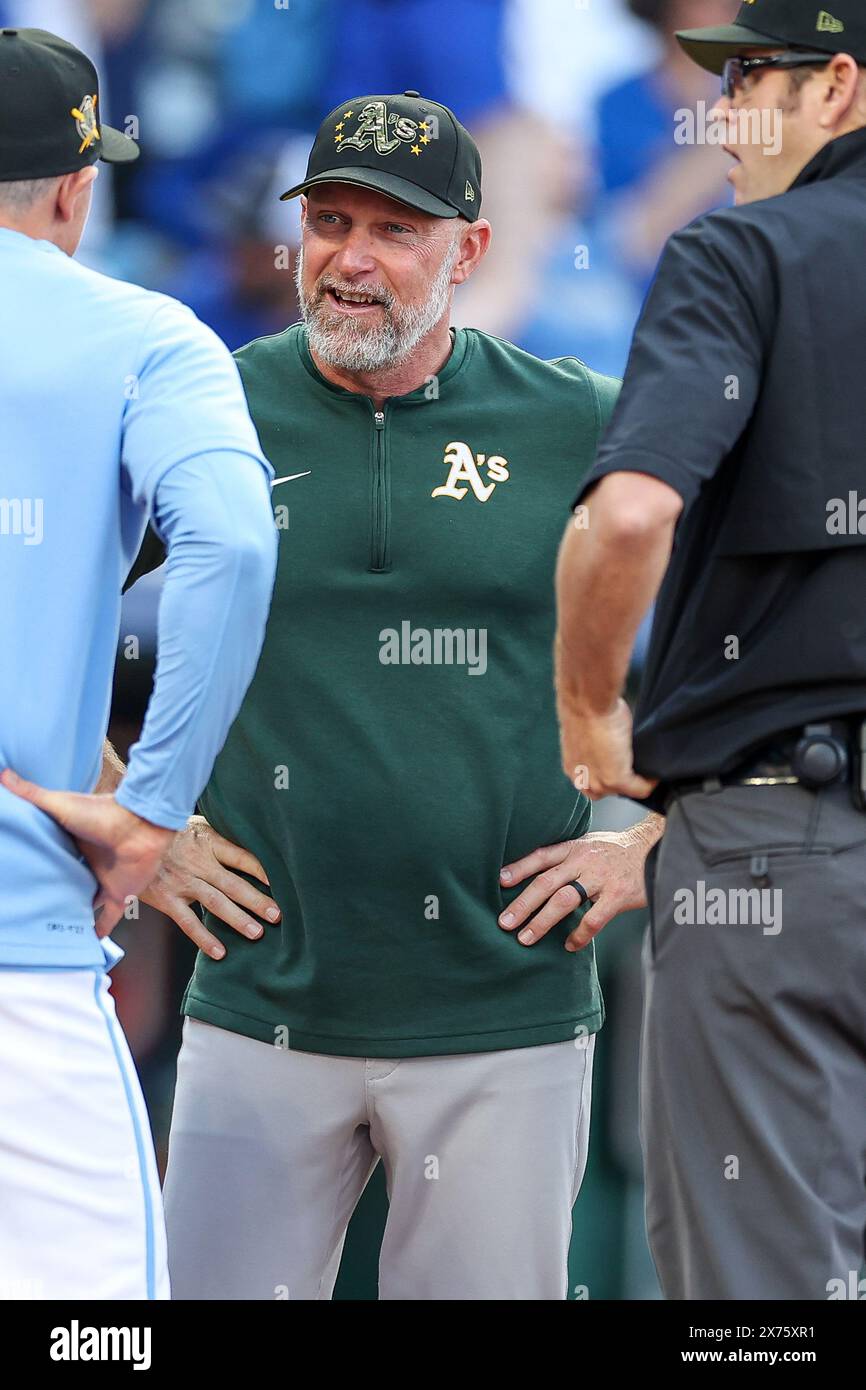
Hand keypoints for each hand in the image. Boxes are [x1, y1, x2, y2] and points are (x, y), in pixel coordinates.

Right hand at [0, 768, 173, 935]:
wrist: (140, 826)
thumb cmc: (101, 813)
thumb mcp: (59, 804)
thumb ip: (31, 793)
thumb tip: (1, 772)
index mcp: (72, 844)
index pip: (52, 858)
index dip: (37, 867)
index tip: (19, 879)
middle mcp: (87, 864)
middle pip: (66, 884)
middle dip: (53, 896)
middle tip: (30, 912)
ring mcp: (103, 880)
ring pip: (84, 904)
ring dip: (72, 916)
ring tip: (52, 933)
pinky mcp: (119, 894)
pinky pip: (107, 919)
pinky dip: (98, 933)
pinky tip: (85, 947)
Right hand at [141, 815, 279, 959]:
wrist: (130, 833)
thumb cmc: (169, 829)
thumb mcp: (196, 823)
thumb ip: (219, 835)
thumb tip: (250, 839)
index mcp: (208, 842)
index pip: (242, 857)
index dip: (262, 870)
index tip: (281, 883)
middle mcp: (198, 862)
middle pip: (234, 884)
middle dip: (257, 901)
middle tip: (277, 916)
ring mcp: (182, 882)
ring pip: (216, 903)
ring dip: (238, 919)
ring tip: (257, 933)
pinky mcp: (166, 898)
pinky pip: (188, 922)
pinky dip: (204, 938)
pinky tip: (219, 952)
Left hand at [499, 824, 655, 951]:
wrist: (654, 848)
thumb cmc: (614, 851)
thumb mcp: (588, 844)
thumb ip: (565, 858)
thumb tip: (534, 875)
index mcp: (574, 848)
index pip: (541, 857)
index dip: (519, 868)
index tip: (499, 882)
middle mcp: (584, 860)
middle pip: (546, 882)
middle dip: (523, 904)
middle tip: (504, 922)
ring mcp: (601, 878)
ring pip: (565, 900)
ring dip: (542, 921)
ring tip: (526, 938)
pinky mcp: (618, 895)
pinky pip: (594, 919)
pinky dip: (579, 935)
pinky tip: (569, 945)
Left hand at [557, 694, 656, 801]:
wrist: (587, 703)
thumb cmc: (585, 707)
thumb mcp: (588, 732)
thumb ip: (597, 745)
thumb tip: (610, 742)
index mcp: (573, 766)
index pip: (593, 784)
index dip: (610, 777)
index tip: (623, 769)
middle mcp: (583, 778)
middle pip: (607, 792)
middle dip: (621, 783)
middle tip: (635, 770)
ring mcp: (599, 781)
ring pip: (624, 792)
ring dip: (635, 783)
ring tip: (646, 773)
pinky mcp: (616, 778)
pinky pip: (640, 789)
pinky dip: (650, 782)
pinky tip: (655, 773)